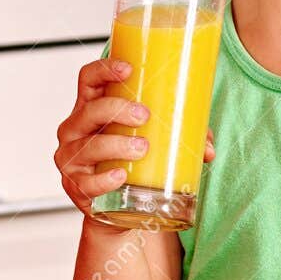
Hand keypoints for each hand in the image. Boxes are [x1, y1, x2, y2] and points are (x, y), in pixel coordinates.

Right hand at [54, 56, 214, 218]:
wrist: (113, 210)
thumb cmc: (128, 163)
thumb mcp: (148, 140)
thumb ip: (181, 138)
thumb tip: (208, 148)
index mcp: (91, 109)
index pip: (88, 80)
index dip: (104, 69)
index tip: (129, 70)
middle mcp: (75, 130)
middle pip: (90, 110)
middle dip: (117, 109)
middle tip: (145, 115)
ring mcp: (72, 159)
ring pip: (90, 146)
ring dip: (117, 144)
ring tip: (142, 148)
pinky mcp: (76, 187)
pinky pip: (87, 182)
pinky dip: (105, 179)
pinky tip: (121, 176)